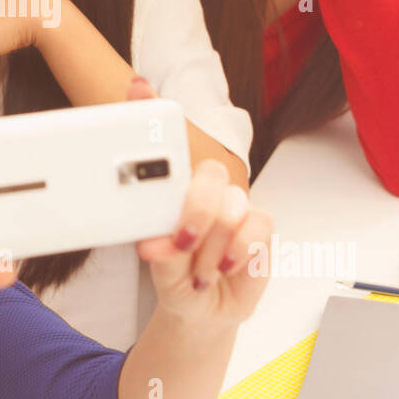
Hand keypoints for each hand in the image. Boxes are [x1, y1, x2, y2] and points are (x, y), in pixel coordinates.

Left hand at [128, 77, 271, 329]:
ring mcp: (233, 203)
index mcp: (171, 188)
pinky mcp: (260, 224)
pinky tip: (223, 266)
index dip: (150, 105)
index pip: (164, 138)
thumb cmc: (177, 278)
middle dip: (194, 210)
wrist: (204, 310)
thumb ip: (157, 251)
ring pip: (231, 206)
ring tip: (200, 271)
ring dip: (211, 248)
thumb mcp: (157, 265)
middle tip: (180, 242)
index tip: (137, 87)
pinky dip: (237, 250)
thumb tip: (158, 241)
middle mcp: (203, 187)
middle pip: (207, 172)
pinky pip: (257, 225)